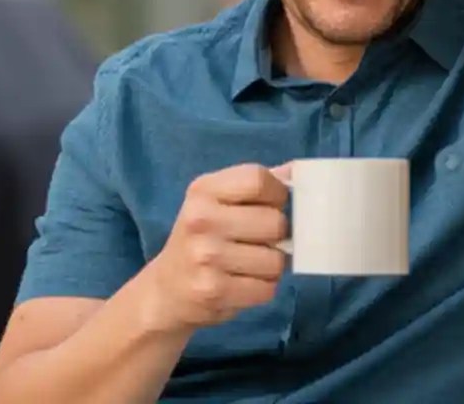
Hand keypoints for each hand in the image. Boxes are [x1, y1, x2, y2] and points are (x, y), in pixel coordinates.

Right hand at [144, 163, 290, 333]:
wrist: (164, 291)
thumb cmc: (201, 239)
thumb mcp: (217, 202)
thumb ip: (256, 185)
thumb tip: (299, 171)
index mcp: (203, 190)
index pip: (259, 180)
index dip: (277, 194)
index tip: (273, 206)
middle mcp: (202, 220)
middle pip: (275, 221)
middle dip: (277, 235)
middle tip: (260, 240)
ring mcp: (207, 257)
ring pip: (276, 260)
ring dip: (271, 266)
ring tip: (250, 264)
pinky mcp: (214, 291)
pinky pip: (267, 288)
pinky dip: (262, 288)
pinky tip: (243, 284)